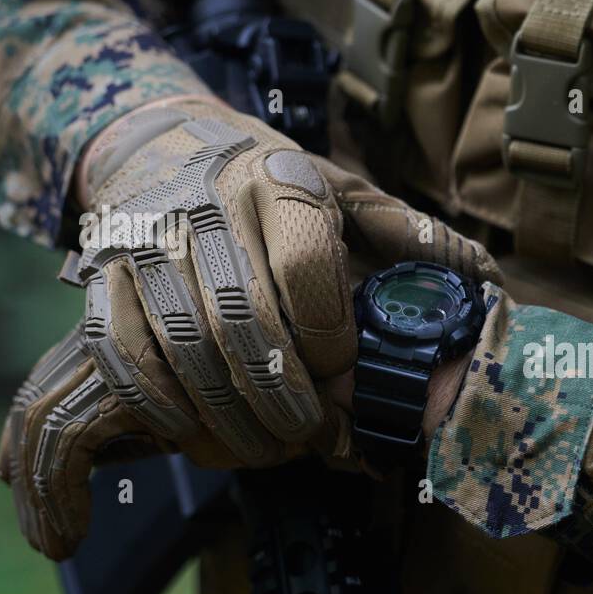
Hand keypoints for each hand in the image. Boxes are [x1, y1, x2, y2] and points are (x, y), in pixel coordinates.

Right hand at [0, 95, 497, 558]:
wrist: (167, 147)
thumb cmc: (277, 188)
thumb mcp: (350, 195)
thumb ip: (413, 240)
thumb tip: (488, 285)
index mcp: (283, 180)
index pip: (306, 264)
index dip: (329, 334)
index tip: (341, 370)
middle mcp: (209, 205)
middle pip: (242, 317)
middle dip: (280, 393)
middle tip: (306, 434)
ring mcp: (149, 240)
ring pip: (183, 343)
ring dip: (227, 413)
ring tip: (262, 447)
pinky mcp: (104, 274)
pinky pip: (122, 350)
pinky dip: (159, 403)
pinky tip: (193, 430)